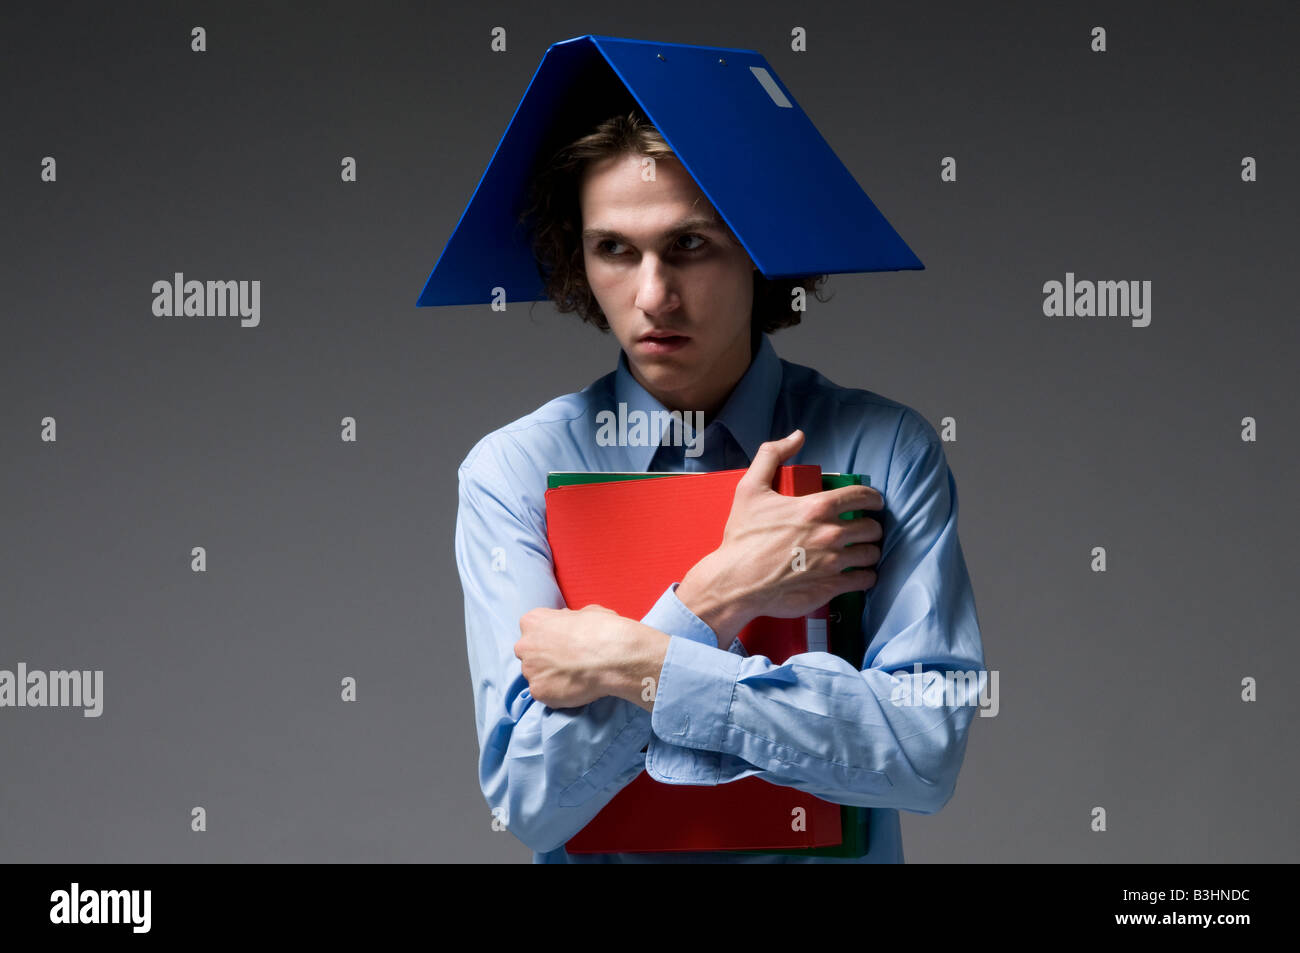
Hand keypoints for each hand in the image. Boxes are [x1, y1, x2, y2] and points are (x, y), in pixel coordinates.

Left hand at [515, 604, 632, 708]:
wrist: (612, 656)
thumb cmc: (602, 630)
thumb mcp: (585, 612)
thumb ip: (568, 620)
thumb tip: (571, 626)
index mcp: (533, 621)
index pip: (532, 629)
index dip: (549, 637)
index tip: (562, 643)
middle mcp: (525, 646)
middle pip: (530, 654)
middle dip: (545, 658)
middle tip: (567, 661)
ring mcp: (530, 671)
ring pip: (536, 675)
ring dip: (550, 676)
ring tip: (574, 676)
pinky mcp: (538, 692)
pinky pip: (545, 693)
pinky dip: (557, 693)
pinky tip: (574, 687)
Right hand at [677, 429, 882, 645]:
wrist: (736, 581)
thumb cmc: (743, 536)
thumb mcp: (750, 488)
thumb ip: (772, 455)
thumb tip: (797, 436)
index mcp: (817, 507)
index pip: (862, 497)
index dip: (873, 498)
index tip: (874, 503)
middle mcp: (831, 534)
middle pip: (872, 528)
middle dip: (870, 527)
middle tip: (862, 530)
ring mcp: (833, 563)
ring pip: (871, 554)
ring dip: (869, 551)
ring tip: (861, 552)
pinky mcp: (831, 587)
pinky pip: (865, 580)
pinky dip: (866, 576)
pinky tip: (859, 574)